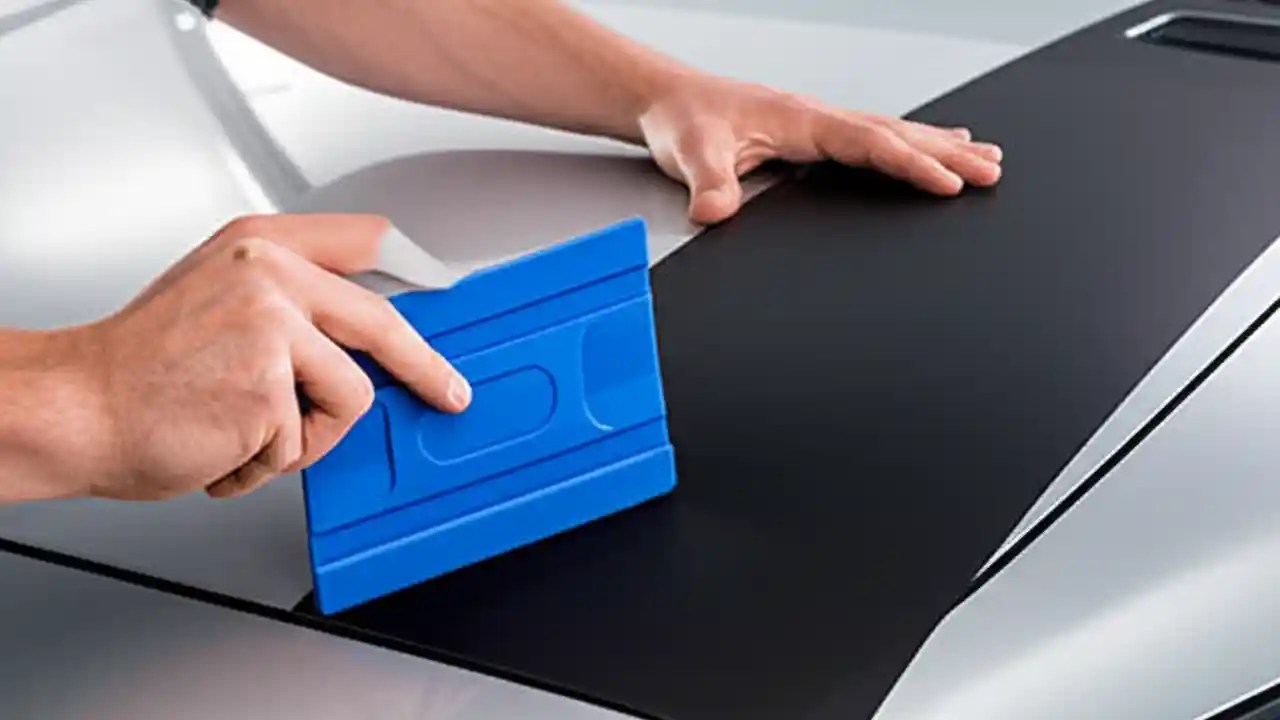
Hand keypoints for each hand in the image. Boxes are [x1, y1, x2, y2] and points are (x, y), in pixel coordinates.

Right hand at [77, 214, 470, 500]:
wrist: (76, 407)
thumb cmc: (141, 366)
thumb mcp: (217, 295)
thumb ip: (289, 300)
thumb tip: (361, 334)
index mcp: (260, 245)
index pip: (366, 239)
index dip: (417, 268)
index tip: (447, 291)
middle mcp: (269, 274)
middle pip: (385, 322)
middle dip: (427, 369)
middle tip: (448, 392)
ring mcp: (272, 327)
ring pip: (350, 397)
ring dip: (306, 434)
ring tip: (248, 428)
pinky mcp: (268, 385)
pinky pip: (307, 440)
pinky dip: (267, 462)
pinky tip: (224, 444)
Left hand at [639, 74, 1003, 224]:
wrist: (670, 101)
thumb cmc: (685, 121)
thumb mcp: (692, 155)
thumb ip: (708, 184)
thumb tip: (715, 212)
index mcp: (801, 120)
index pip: (870, 143)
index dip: (911, 163)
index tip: (948, 181)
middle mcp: (819, 117)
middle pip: (896, 134)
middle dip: (947, 153)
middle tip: (992, 172)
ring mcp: (821, 123)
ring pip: (894, 132)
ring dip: (940, 145)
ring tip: (986, 158)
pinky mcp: (817, 133)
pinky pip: (878, 137)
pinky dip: (914, 143)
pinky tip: (936, 147)